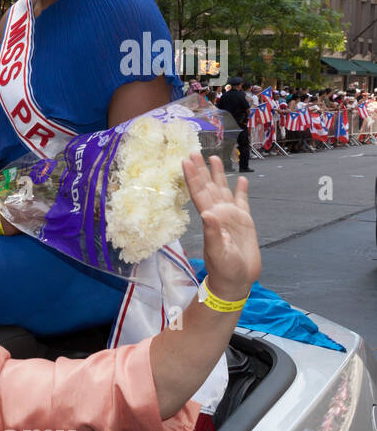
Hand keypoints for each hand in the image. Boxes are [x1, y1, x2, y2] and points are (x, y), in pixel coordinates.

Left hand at [183, 153, 259, 299]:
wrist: (237, 280)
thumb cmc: (225, 268)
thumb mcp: (217, 251)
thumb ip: (213, 233)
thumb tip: (208, 214)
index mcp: (210, 218)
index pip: (198, 193)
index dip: (192, 177)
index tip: (185, 160)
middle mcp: (219, 213)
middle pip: (208, 186)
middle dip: (201, 169)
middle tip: (194, 151)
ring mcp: (232, 216)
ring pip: (223, 189)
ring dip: (218, 174)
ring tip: (214, 157)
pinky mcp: (245, 222)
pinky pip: (243, 201)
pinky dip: (241, 190)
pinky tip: (241, 180)